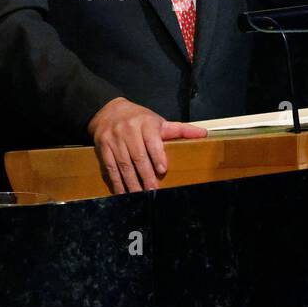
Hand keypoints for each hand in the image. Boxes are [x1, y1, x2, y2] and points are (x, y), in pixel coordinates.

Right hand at [87, 97, 207, 193]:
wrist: (109, 111)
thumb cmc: (139, 119)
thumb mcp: (159, 121)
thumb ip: (180, 130)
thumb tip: (204, 134)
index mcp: (146, 123)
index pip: (152, 141)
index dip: (157, 156)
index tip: (162, 169)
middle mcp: (129, 130)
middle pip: (138, 156)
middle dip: (146, 175)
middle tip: (153, 190)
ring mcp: (114, 139)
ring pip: (124, 164)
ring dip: (131, 182)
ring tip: (139, 195)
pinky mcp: (103, 147)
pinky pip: (110, 167)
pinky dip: (116, 182)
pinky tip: (122, 192)